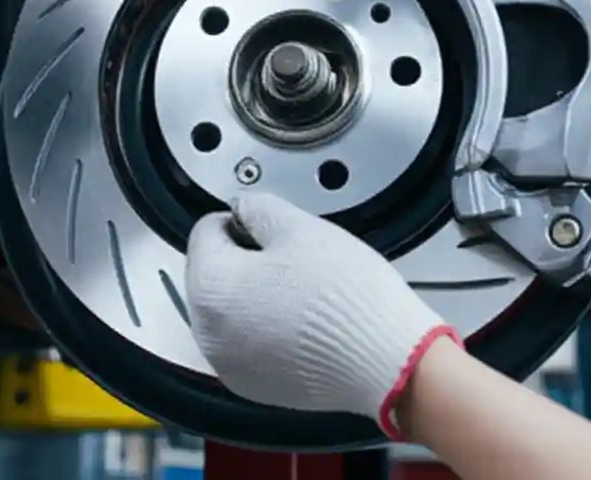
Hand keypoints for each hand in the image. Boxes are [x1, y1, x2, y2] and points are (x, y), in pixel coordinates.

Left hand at [185, 193, 457, 438]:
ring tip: (301, 292)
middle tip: (293, 259)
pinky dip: (264, 329)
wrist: (386, 360)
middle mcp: (208, 332)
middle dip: (245, 259)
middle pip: (212, 274)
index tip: (268, 225)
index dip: (240, 219)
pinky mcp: (252, 386)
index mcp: (211, 287)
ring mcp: (228, 364)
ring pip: (229, 311)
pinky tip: (302, 322)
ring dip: (254, 295)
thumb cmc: (347, 299)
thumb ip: (260, 208)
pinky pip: (245, 344)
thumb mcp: (302, 228)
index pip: (205, 231)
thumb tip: (243, 206)